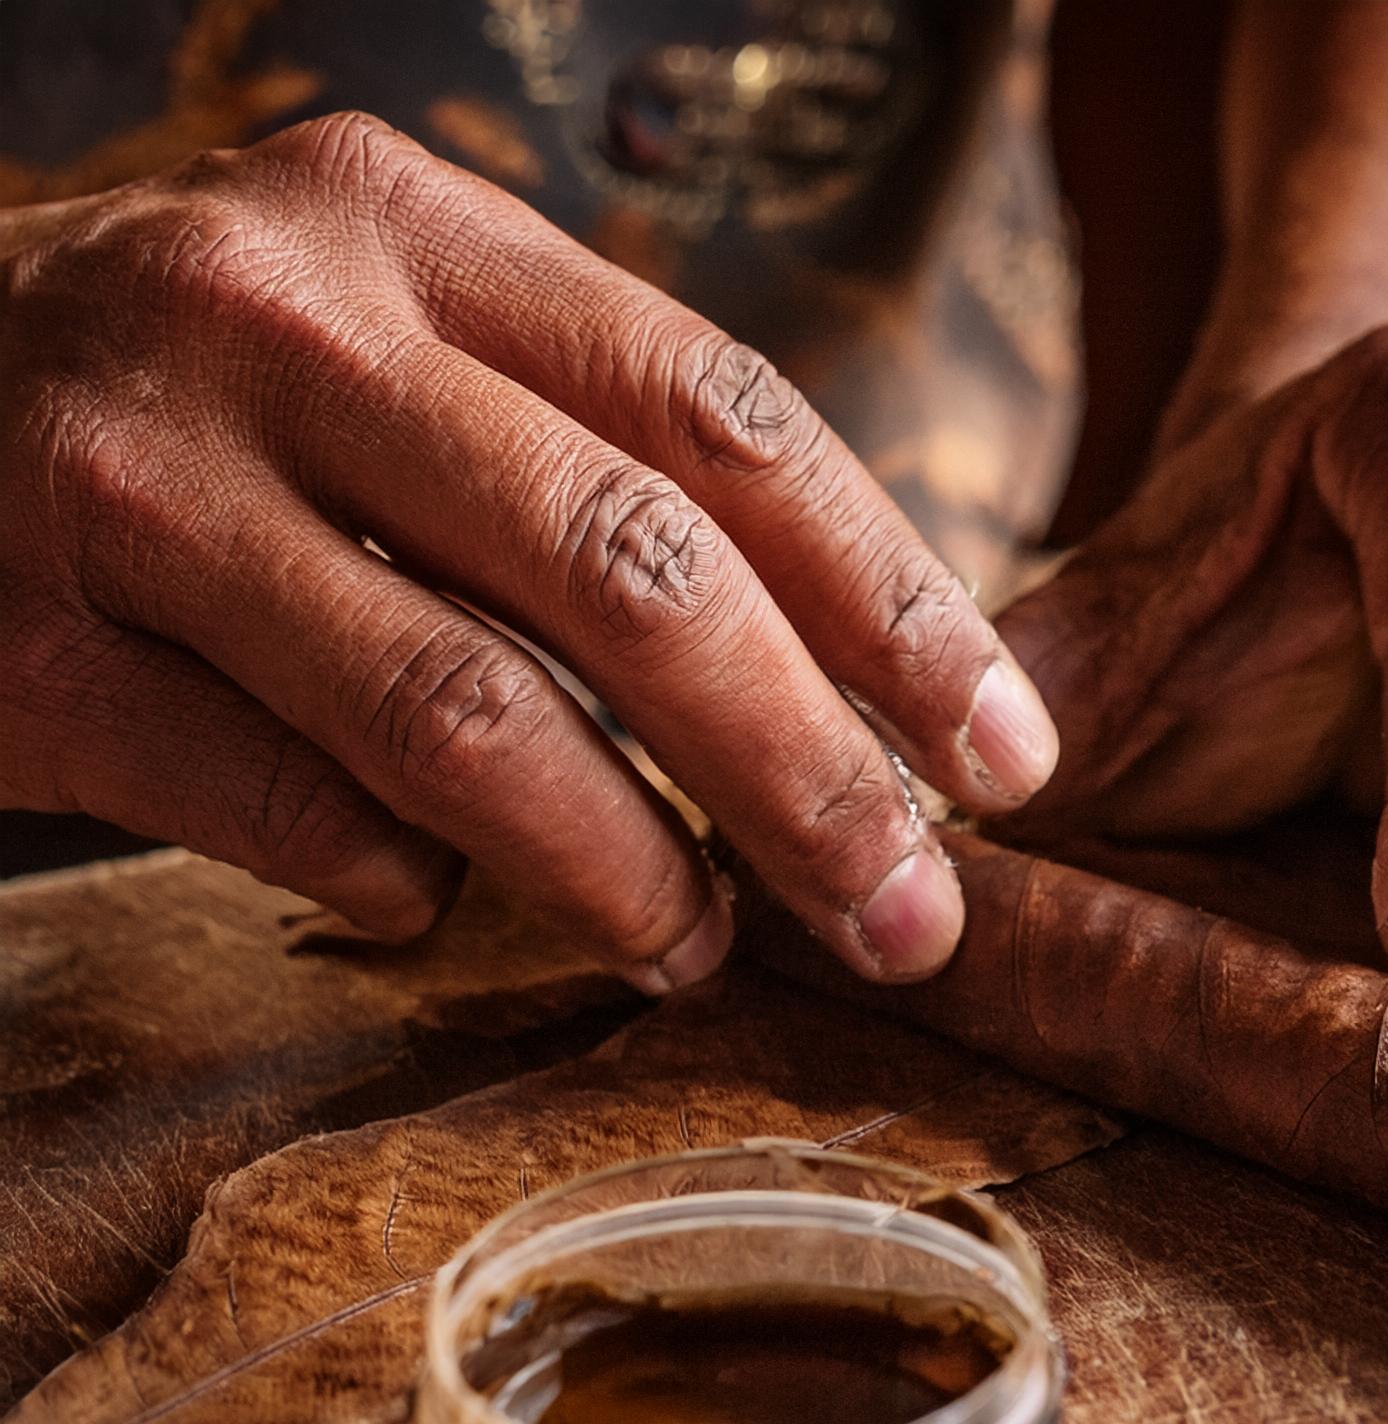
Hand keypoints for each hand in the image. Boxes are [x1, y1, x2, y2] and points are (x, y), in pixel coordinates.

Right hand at [0, 113, 1057, 986]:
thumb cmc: (221, 411)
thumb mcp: (408, 355)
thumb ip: (599, 469)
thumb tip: (861, 692)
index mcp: (419, 229)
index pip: (725, 415)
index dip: (893, 599)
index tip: (1001, 753)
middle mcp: (282, 321)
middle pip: (628, 568)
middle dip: (802, 769)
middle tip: (906, 910)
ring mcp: (138, 478)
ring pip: (463, 711)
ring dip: (624, 863)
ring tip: (700, 941)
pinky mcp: (28, 649)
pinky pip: (288, 811)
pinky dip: (402, 882)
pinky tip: (434, 898)